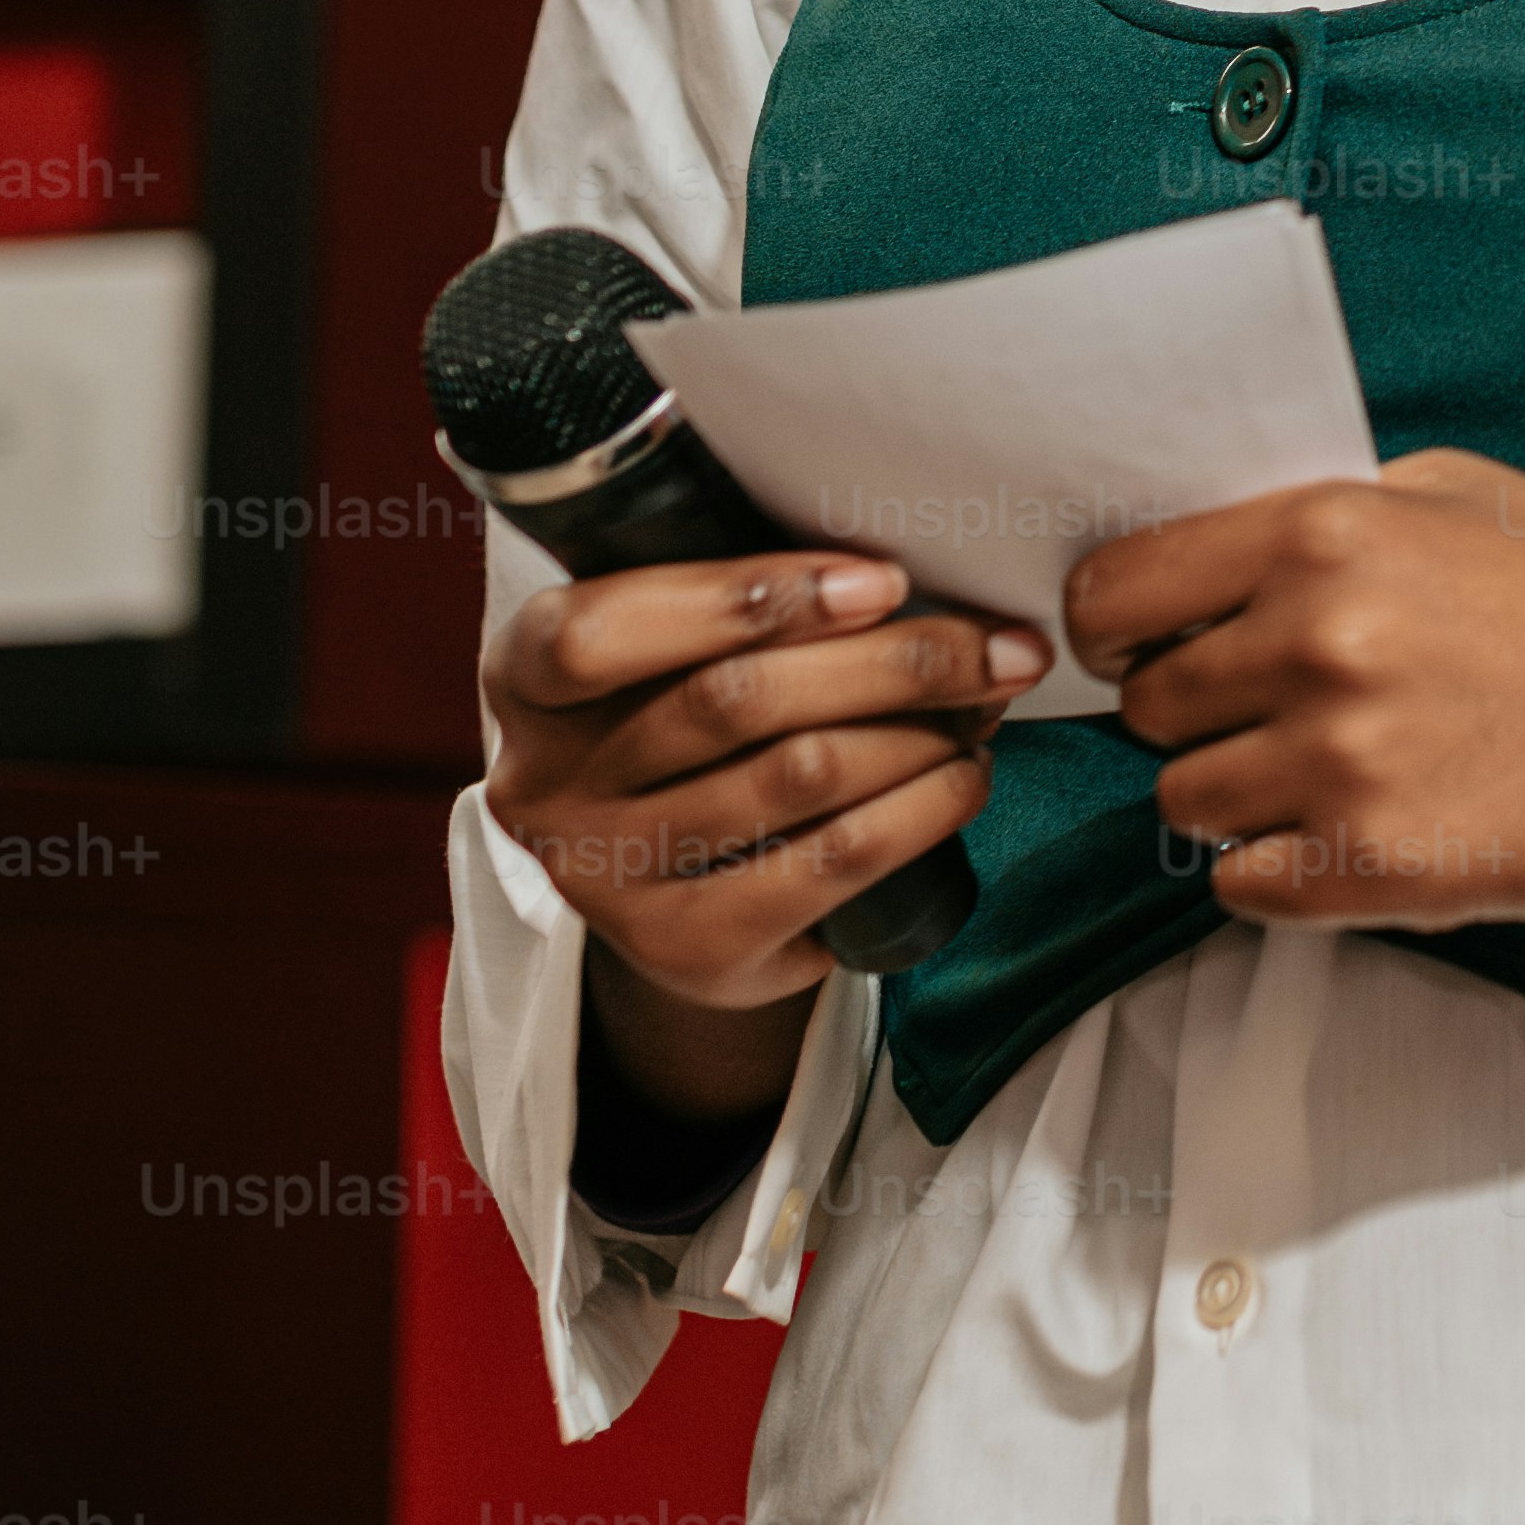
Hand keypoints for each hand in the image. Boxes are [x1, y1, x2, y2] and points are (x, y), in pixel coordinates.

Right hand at [480, 550, 1043, 1101]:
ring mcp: (612, 880)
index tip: (879, 578)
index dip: (745, 595)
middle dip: (892, 659)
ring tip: (989, 700)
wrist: (672, 885)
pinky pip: (833, 863)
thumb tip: (908, 576)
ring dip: (923, 730)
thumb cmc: (688, 718)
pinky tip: (966, 777)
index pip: (599, 630)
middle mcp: (551, 788)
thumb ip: (742, 602)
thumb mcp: (673, 649)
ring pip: (799, 775)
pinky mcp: (689, 948)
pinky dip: (922, 809)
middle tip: (997, 639)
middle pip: (735, 700)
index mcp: (526, 684)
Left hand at [1067, 445, 1524, 927]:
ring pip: (1183, 803)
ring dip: (1240, 795)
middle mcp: (1320, 641)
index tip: (1147, 645)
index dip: (1119, 625)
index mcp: (1333, 533)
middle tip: (1289, 711)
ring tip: (1343, 772)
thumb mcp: (1470, 498)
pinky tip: (1366, 831)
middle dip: (1200, 712)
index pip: (1117, 591)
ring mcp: (1341, 764)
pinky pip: (1239, 887)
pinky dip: (1284, 869)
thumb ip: (1330, 515)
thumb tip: (1210, 555)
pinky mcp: (1372, 872)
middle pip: (1145, 707)